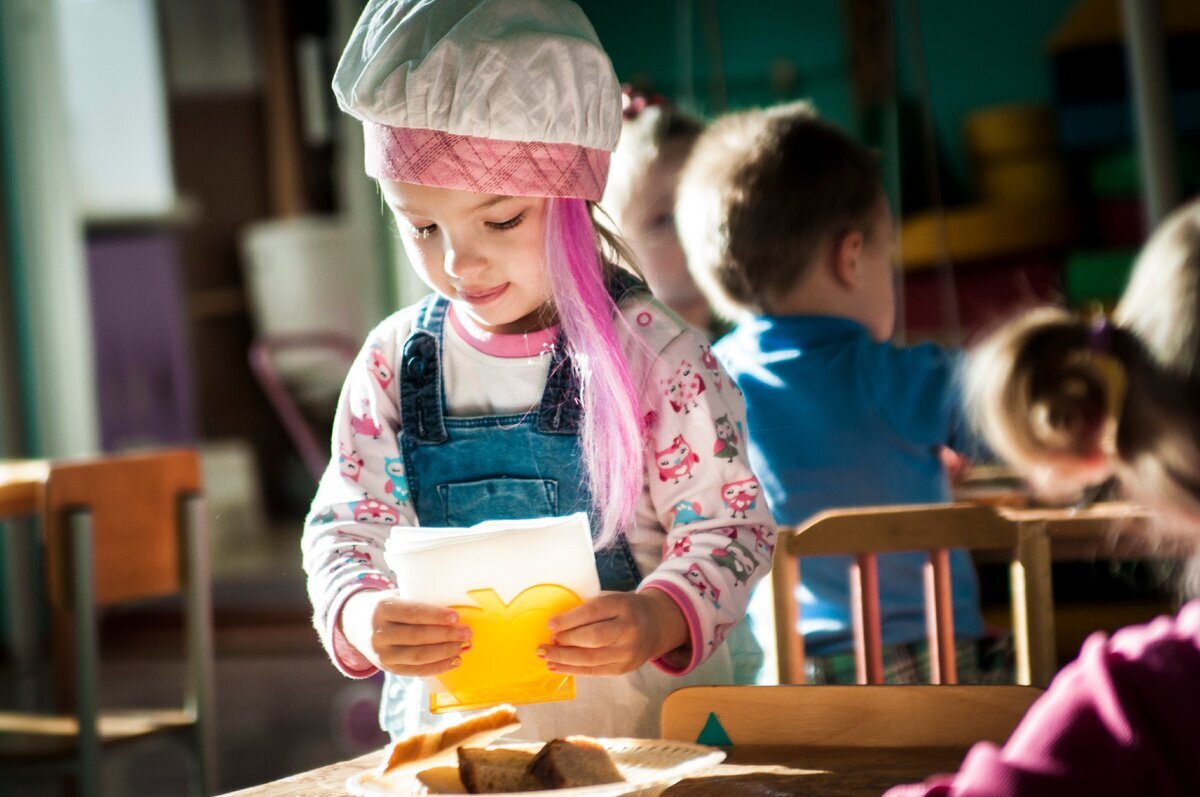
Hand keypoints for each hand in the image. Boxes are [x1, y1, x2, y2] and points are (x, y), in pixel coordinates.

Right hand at [340, 590, 470, 676]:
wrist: (355, 623)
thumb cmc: (387, 606)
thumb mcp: (396, 596)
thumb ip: (419, 601)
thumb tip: (456, 607)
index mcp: (382, 609)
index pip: (412, 613)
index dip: (435, 616)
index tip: (456, 617)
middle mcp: (379, 633)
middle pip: (417, 637)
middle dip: (446, 636)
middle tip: (467, 633)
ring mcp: (382, 654)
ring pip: (419, 656)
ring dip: (445, 652)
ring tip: (464, 646)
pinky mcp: (389, 668)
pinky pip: (417, 671)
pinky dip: (438, 667)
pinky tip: (455, 660)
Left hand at [539, 590, 688, 675]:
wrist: (656, 625)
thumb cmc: (624, 609)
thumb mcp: (612, 600)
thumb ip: (589, 611)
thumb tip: (555, 627)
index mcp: (624, 605)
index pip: (593, 612)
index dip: (569, 619)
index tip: (550, 624)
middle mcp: (629, 629)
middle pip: (593, 638)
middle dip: (565, 641)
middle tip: (545, 643)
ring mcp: (627, 652)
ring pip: (591, 659)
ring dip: (563, 658)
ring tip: (545, 655)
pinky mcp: (623, 668)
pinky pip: (594, 672)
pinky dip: (571, 669)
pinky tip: (555, 666)